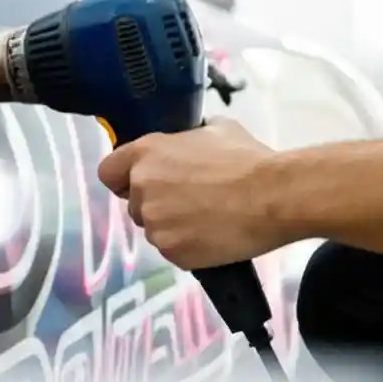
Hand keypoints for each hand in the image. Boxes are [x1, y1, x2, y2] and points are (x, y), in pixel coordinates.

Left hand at [96, 118, 285, 268]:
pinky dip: (189, 248)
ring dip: (174, 228)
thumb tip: (195, 137)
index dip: (124, 180)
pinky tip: (213, 236)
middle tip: (191, 203)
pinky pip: (173, 251)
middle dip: (157, 205)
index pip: (108, 172)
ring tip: (208, 219)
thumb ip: (190, 137)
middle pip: (136, 205)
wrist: (273, 196)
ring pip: (155, 230)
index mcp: (145, 153)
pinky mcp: (171, 250)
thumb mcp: (216, 130)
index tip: (139, 185)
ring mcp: (155, 221)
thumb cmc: (248, 159)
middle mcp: (142, 187)